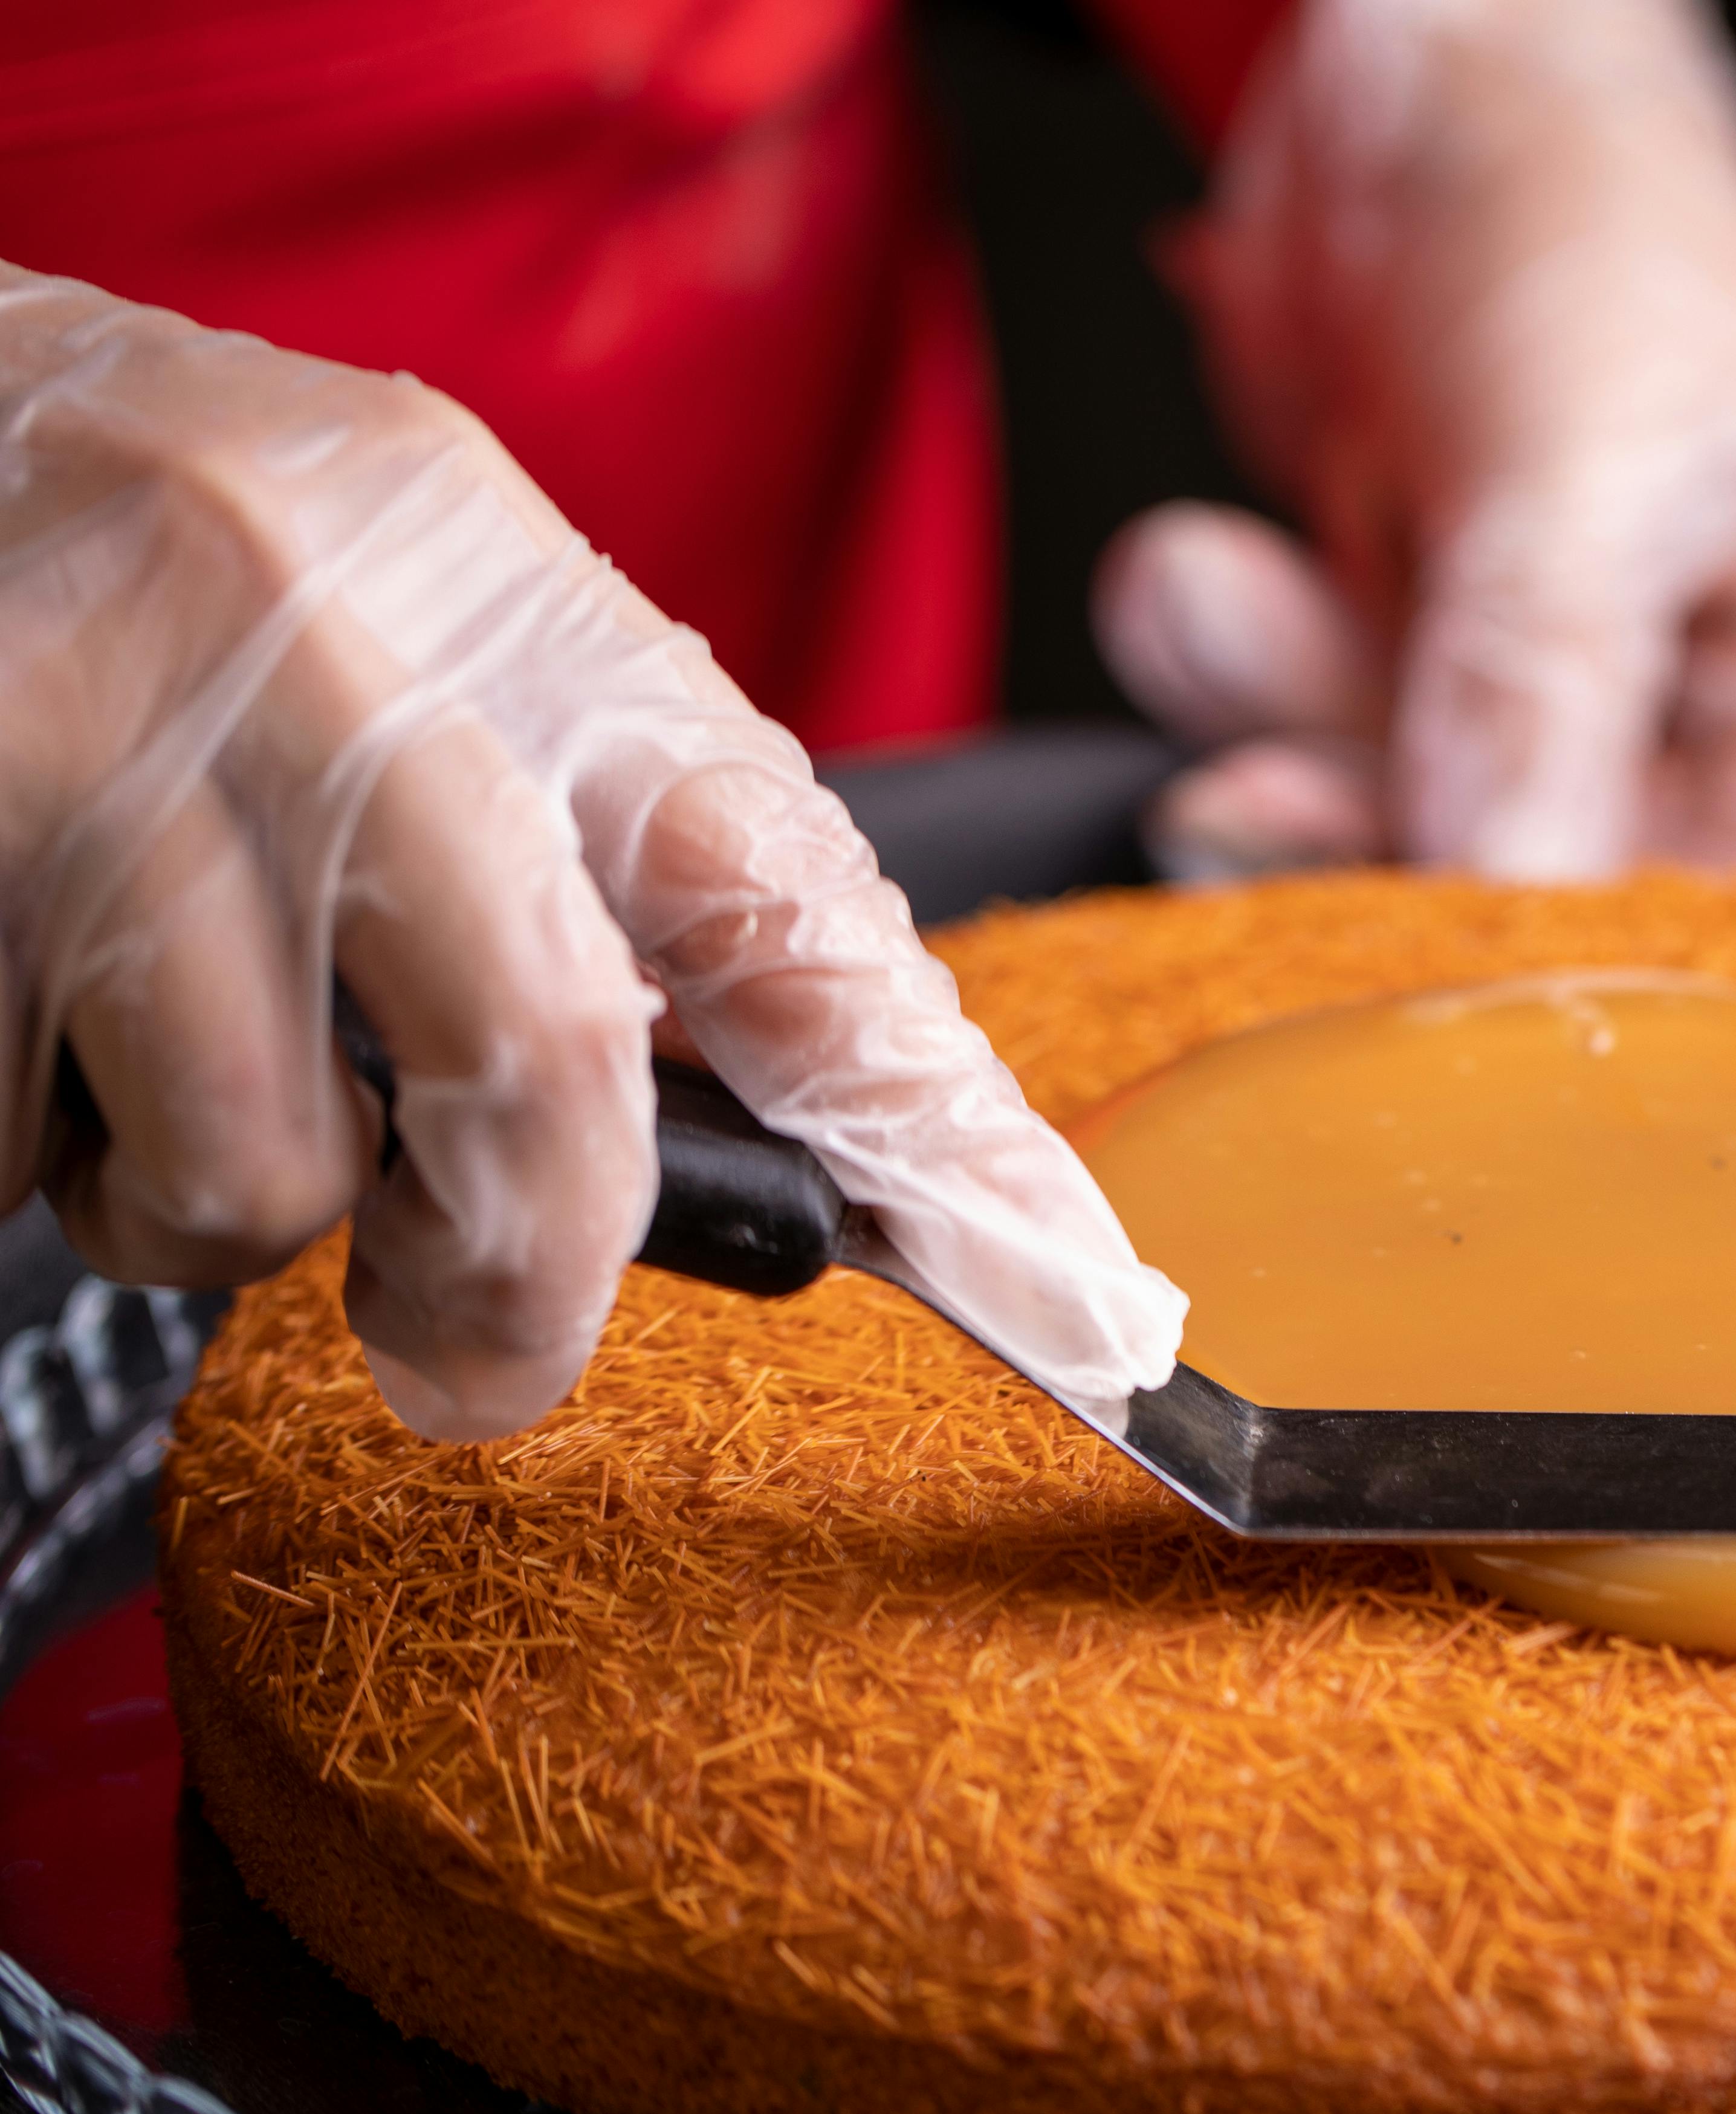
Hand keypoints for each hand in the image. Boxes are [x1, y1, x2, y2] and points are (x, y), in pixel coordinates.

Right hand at [0, 269, 1184, 1437]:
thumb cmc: (191, 576)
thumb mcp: (442, 625)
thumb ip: (628, 850)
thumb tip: (846, 1125)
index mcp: (491, 588)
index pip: (782, 896)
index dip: (934, 1125)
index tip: (1061, 1291)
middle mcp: (316, 653)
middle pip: (538, 1069)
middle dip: (523, 1273)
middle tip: (479, 1344)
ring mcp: (101, 758)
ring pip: (256, 1172)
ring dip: (214, 1202)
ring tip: (153, 1059)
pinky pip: (42, 1157)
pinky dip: (53, 1151)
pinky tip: (36, 1008)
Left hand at [1095, 0, 1735, 882]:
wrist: (1433, 58)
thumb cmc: (1588, 204)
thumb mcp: (1586, 451)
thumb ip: (1543, 688)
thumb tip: (1505, 900)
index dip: (1578, 948)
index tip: (1413, 951)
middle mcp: (1729, 711)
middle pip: (1562, 896)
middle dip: (1380, 837)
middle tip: (1242, 803)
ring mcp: (1566, 695)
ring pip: (1410, 832)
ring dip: (1277, 732)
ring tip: (1217, 588)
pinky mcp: (1427, 662)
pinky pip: (1315, 752)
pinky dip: (1235, 681)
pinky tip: (1216, 576)